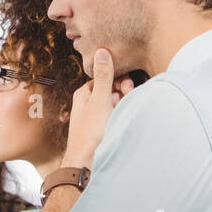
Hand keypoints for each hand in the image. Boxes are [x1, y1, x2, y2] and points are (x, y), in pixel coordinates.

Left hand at [62, 48, 134, 167]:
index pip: (105, 77)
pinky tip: (123, 122)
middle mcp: (88, 103)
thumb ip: (103, 75)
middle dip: (122, 93)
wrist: (87, 161)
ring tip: (123, 114)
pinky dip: (121, 117)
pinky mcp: (101, 128)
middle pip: (111, 89)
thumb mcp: (99, 99)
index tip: (127, 88)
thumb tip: (101, 50)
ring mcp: (95, 116)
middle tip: (125, 101)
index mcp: (84, 92)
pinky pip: (114, 116)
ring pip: (114, 104)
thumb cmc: (91, 131)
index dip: (119, 80)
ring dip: (123, 106)